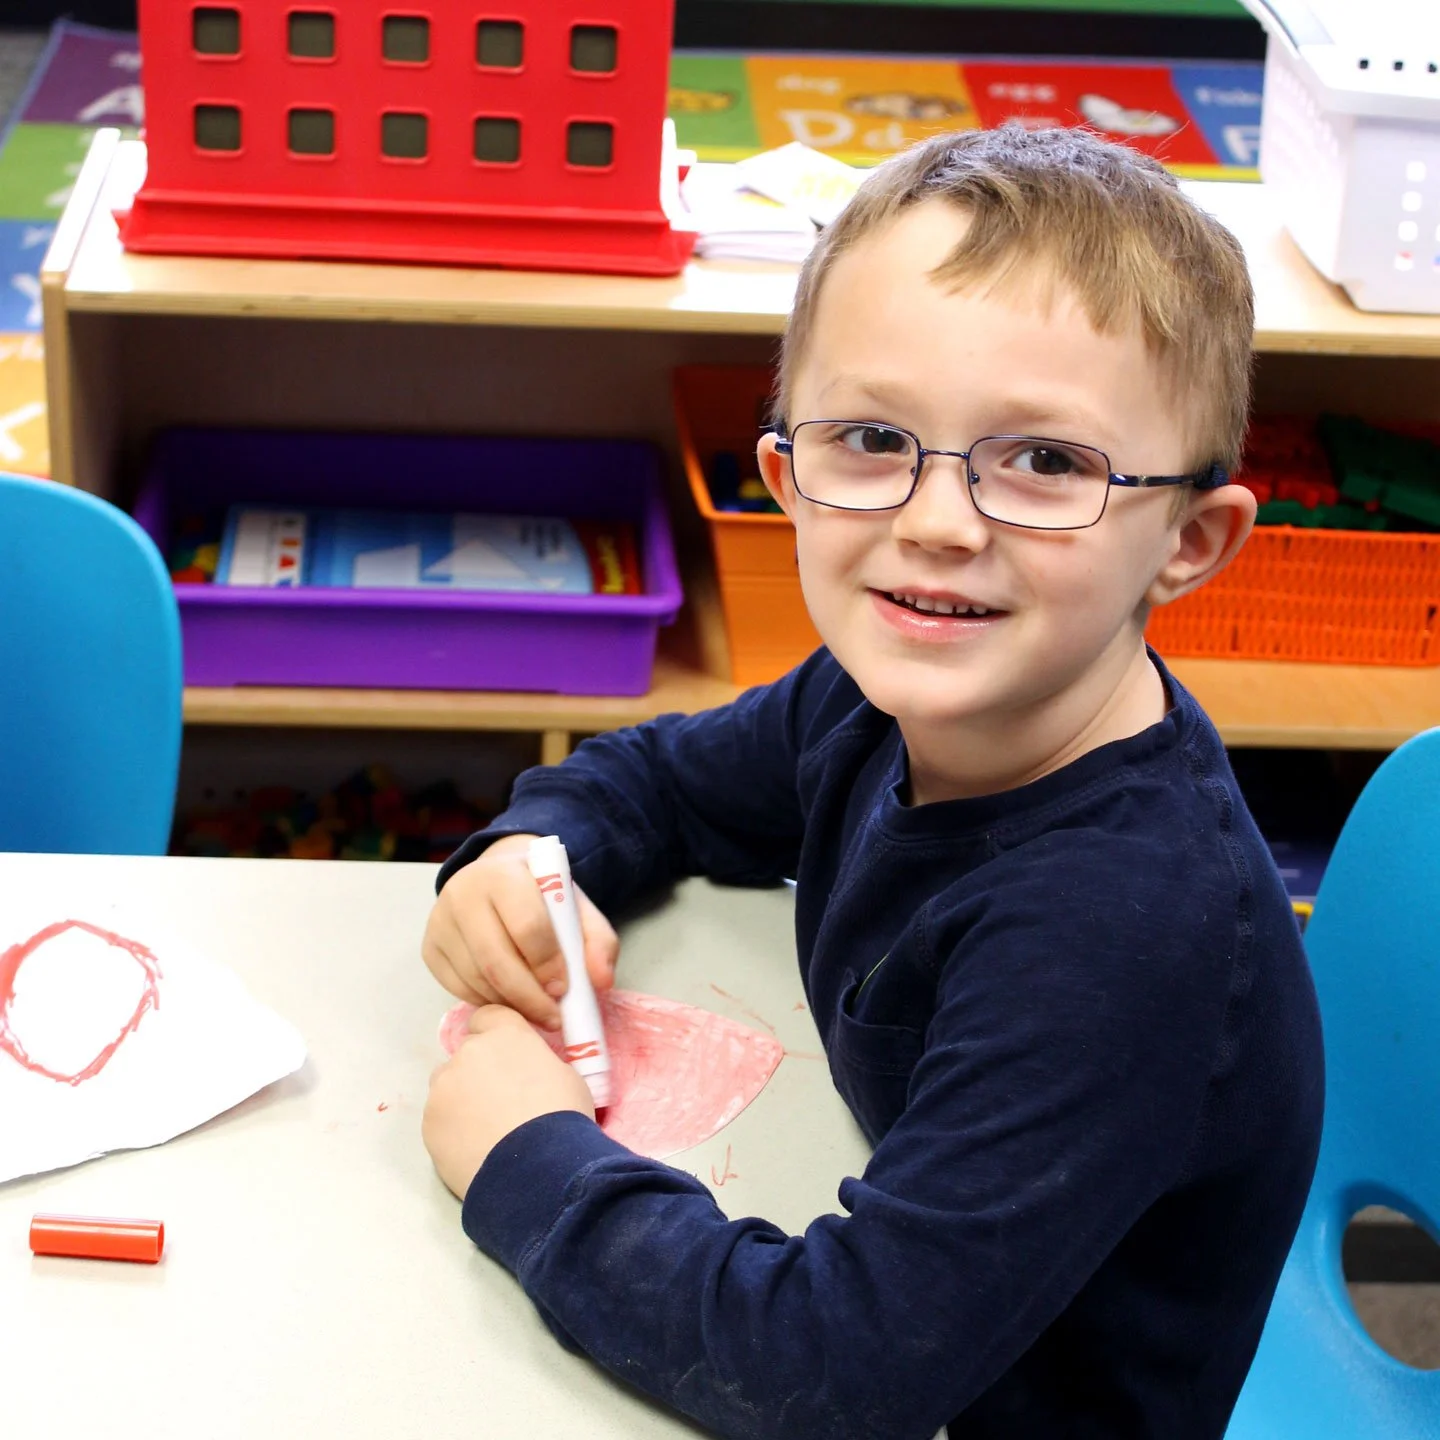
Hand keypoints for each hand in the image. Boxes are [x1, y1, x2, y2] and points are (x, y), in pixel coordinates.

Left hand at [422, 1004, 595, 1197]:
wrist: (538, 1168)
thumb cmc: (562, 1116)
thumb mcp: (564, 1075)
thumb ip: (536, 1063)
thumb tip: (529, 1073)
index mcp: (504, 1034)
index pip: (488, 1016)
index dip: (496, 1035)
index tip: (507, 1058)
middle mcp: (468, 1052)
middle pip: (467, 1054)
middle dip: (480, 1072)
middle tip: (502, 1104)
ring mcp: (443, 1087)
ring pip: (448, 1087)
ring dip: (463, 1101)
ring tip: (487, 1133)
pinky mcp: (429, 1122)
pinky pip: (440, 1119)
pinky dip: (453, 1131)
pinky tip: (475, 1151)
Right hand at [423, 833, 618, 1028]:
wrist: (498, 880)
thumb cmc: (540, 897)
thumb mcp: (576, 908)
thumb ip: (598, 941)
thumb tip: (601, 982)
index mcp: (503, 874)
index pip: (527, 926)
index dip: (548, 964)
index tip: (564, 989)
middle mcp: (462, 893)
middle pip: (496, 961)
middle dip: (529, 998)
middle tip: (553, 1018)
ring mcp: (440, 922)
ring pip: (476, 980)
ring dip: (510, 1004)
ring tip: (536, 1010)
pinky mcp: (429, 948)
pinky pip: (459, 989)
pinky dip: (488, 1002)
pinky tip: (509, 999)